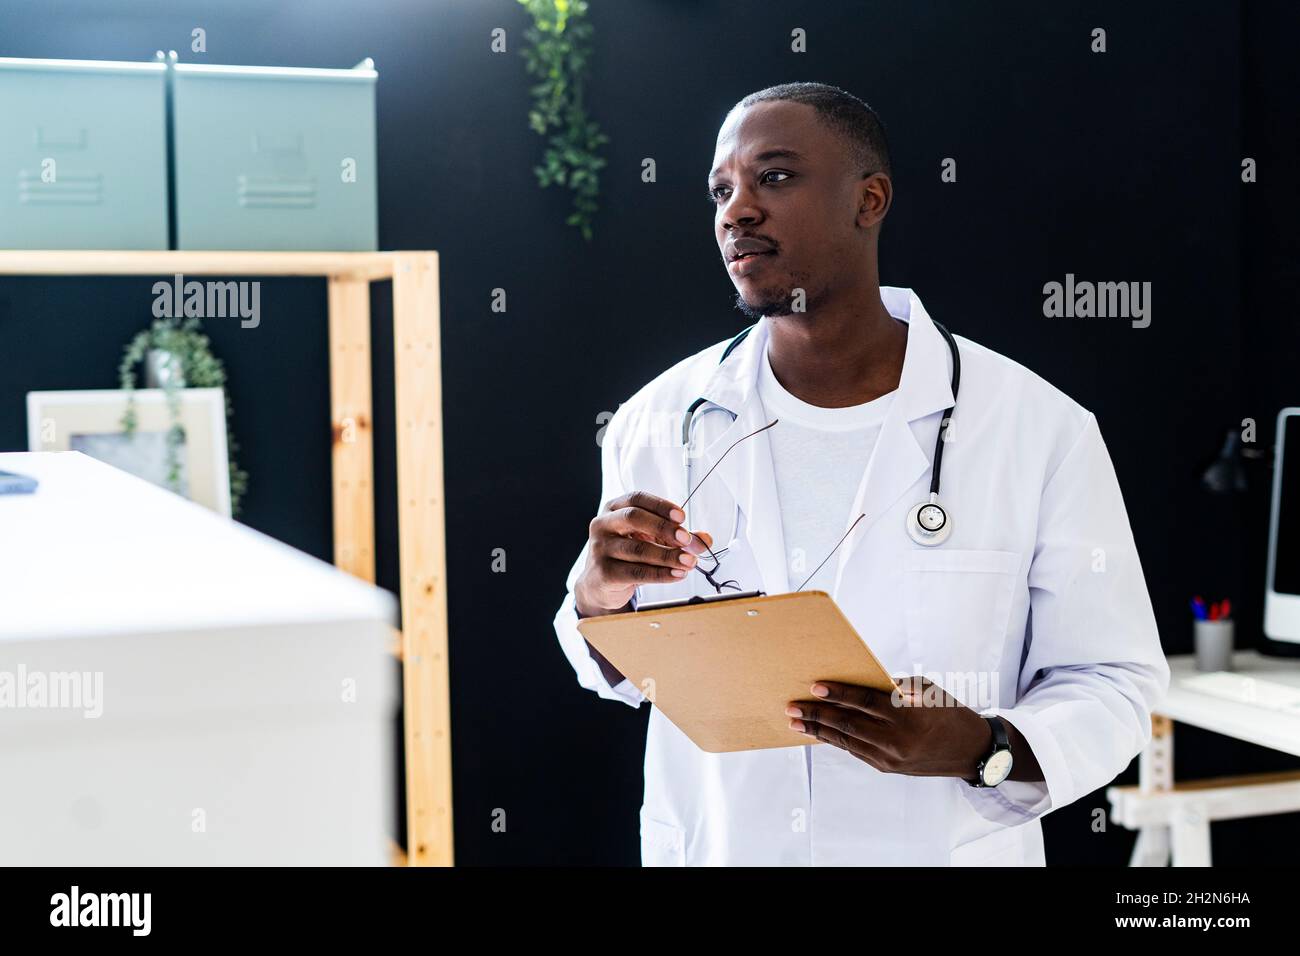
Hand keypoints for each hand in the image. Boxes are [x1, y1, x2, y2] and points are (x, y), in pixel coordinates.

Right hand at [575, 491, 712, 615]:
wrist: (599, 583)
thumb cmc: (626, 554)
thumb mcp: (649, 539)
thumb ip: (676, 536)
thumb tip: (705, 539)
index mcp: (614, 509)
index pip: (637, 498)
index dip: (661, 505)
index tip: (682, 516)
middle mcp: (603, 524)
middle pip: (634, 518)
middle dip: (664, 528)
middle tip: (687, 539)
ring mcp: (600, 548)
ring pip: (638, 549)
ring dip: (668, 556)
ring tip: (689, 561)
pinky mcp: (604, 573)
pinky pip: (636, 572)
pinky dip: (661, 574)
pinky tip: (677, 574)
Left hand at [785, 676, 991, 778]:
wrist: (972, 751)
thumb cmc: (949, 712)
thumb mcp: (927, 690)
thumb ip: (893, 687)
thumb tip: (859, 681)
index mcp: (908, 716)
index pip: (865, 702)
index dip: (838, 694)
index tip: (815, 686)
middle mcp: (897, 740)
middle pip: (848, 724)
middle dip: (817, 714)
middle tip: (791, 707)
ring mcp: (891, 758)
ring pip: (847, 741)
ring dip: (819, 731)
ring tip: (796, 721)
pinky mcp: (888, 768)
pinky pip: (856, 751)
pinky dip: (836, 741)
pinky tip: (819, 732)